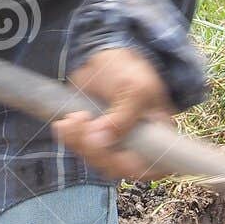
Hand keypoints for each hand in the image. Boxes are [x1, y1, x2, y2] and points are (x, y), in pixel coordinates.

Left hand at [52, 47, 174, 181]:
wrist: (100, 55)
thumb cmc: (127, 68)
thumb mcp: (134, 88)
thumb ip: (123, 118)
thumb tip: (102, 142)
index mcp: (159, 135)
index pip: (155, 168)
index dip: (136, 168)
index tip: (119, 155)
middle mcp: (139, 145)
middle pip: (119, 168)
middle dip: (98, 150)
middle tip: (86, 122)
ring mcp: (115, 145)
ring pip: (97, 162)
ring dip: (80, 142)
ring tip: (74, 117)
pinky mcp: (93, 140)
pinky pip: (80, 151)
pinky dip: (69, 139)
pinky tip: (65, 122)